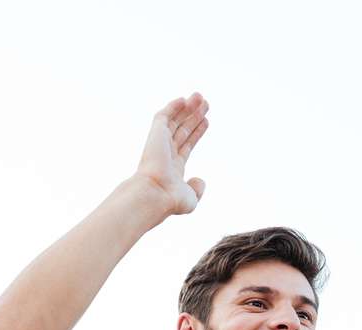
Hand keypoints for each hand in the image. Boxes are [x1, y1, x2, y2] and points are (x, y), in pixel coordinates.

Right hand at [135, 94, 209, 216]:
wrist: (155, 194)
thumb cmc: (171, 200)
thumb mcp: (191, 198)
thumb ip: (197, 189)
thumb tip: (200, 179)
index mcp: (173, 168)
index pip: (186, 144)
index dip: (196, 132)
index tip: (206, 121)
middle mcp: (165, 154)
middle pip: (182, 129)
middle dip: (193, 116)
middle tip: (205, 104)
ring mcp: (160, 143)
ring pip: (174, 121)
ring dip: (187, 108)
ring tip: (201, 97)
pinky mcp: (155, 134)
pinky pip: (163, 116)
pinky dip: (173, 107)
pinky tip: (184, 99)